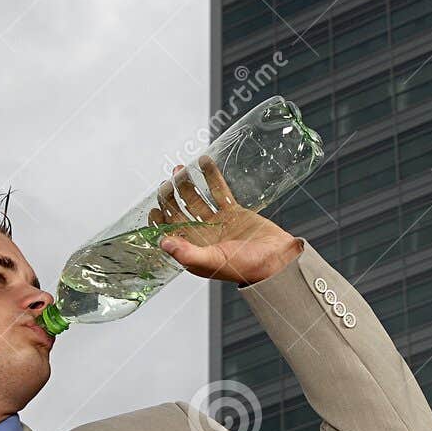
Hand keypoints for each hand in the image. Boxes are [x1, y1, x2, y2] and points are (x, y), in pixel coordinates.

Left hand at [148, 156, 303, 285]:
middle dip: (171, 196)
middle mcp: (204, 235)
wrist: (278, 259)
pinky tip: (205, 162)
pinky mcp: (233, 212)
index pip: (170, 232)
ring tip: (180, 169)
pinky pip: (219, 191)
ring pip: (197, 199)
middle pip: (181, 212)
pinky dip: (211, 176)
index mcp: (195, 249)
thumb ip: (187, 253)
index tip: (153, 207)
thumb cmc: (248, 267)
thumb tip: (163, 243)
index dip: (160, 220)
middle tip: (167, 182)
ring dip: (187, 184)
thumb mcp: (214, 261)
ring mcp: (218, 222)